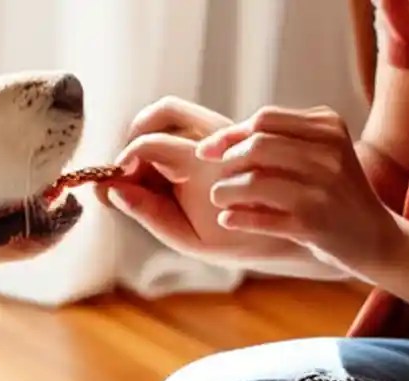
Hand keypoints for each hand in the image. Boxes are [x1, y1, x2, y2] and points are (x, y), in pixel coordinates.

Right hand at [100, 98, 296, 262]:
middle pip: (163, 113)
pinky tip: (171, 173)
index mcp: (203, 166)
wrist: (295, 228)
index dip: (124, 161)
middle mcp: (215, 139)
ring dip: (154, 134)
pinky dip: (172, 140)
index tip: (113, 183)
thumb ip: (151, 214)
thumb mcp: (191, 239)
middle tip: (128, 171)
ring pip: (178, 112)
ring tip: (147, 170)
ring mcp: (225, 132)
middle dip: (137, 138)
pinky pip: (193, 124)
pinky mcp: (231, 133)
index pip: (149, 145)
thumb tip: (113, 190)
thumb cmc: (241, 241)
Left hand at [198, 106, 403, 272]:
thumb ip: (276, 141)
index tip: (207, 151)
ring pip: (254, 181)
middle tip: (217, 178)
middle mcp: (329, 154)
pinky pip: (260, 217)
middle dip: (228, 161)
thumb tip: (214, 143)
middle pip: (258, 146)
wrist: (371, 237)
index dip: (230, 134)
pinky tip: (227, 219)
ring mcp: (323, 189)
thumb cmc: (331, 192)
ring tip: (219, 198)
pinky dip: (237, 218)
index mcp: (328, 127)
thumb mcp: (317, 155)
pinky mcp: (313, 223)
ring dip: (225, 190)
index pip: (266, 119)